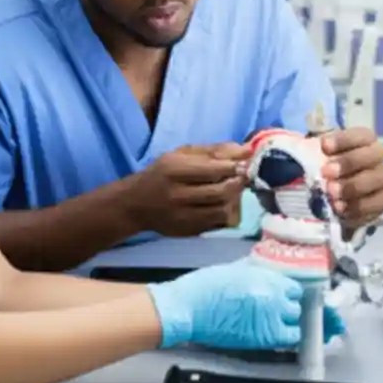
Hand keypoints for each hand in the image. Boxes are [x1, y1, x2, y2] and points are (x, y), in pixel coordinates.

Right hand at [127, 145, 250, 236]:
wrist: (135, 204)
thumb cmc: (162, 173)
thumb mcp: (181, 155)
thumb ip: (213, 151)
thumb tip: (246, 151)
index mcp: (173, 170)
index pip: (211, 170)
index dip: (234, 167)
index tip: (245, 164)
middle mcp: (177, 195)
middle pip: (220, 192)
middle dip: (238, 183)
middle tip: (243, 177)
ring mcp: (183, 217)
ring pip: (222, 211)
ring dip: (235, 200)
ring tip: (234, 191)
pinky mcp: (189, 232)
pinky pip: (219, 224)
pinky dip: (228, 214)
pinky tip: (224, 204)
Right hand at [146, 260, 345, 349]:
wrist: (189, 307)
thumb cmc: (205, 287)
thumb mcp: (234, 269)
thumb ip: (256, 269)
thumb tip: (269, 269)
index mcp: (266, 275)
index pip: (295, 285)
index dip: (293, 293)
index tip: (291, 297)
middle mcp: (273, 294)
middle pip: (297, 303)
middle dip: (291, 307)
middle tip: (282, 311)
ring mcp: (270, 316)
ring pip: (296, 321)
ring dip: (290, 322)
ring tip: (277, 322)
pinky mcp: (263, 336)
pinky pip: (288, 338)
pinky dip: (286, 337)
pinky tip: (275, 334)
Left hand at [319, 128, 382, 232]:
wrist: (322, 199)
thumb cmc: (319, 169)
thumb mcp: (311, 156)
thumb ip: (310, 150)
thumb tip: (304, 149)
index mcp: (362, 141)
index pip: (361, 134)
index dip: (344, 140)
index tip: (324, 146)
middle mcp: (377, 158)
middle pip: (375, 154)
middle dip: (349, 163)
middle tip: (326, 173)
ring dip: (355, 186)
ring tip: (331, 193)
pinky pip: (382, 202)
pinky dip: (360, 206)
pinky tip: (340, 208)